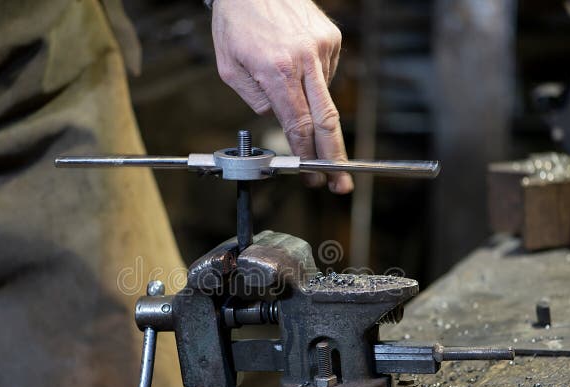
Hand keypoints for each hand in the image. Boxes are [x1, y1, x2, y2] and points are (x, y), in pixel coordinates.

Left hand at [211, 0, 352, 193]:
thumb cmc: (237, 21)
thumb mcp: (229, 68)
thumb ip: (257, 100)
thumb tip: (281, 119)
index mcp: (276, 70)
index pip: (298, 125)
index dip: (306, 156)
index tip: (312, 177)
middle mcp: (305, 59)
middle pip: (327, 120)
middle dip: (334, 158)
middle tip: (340, 183)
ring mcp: (323, 47)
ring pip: (325, 97)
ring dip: (312, 107)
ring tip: (286, 81)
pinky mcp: (332, 38)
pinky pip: (326, 74)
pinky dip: (312, 81)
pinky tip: (295, 65)